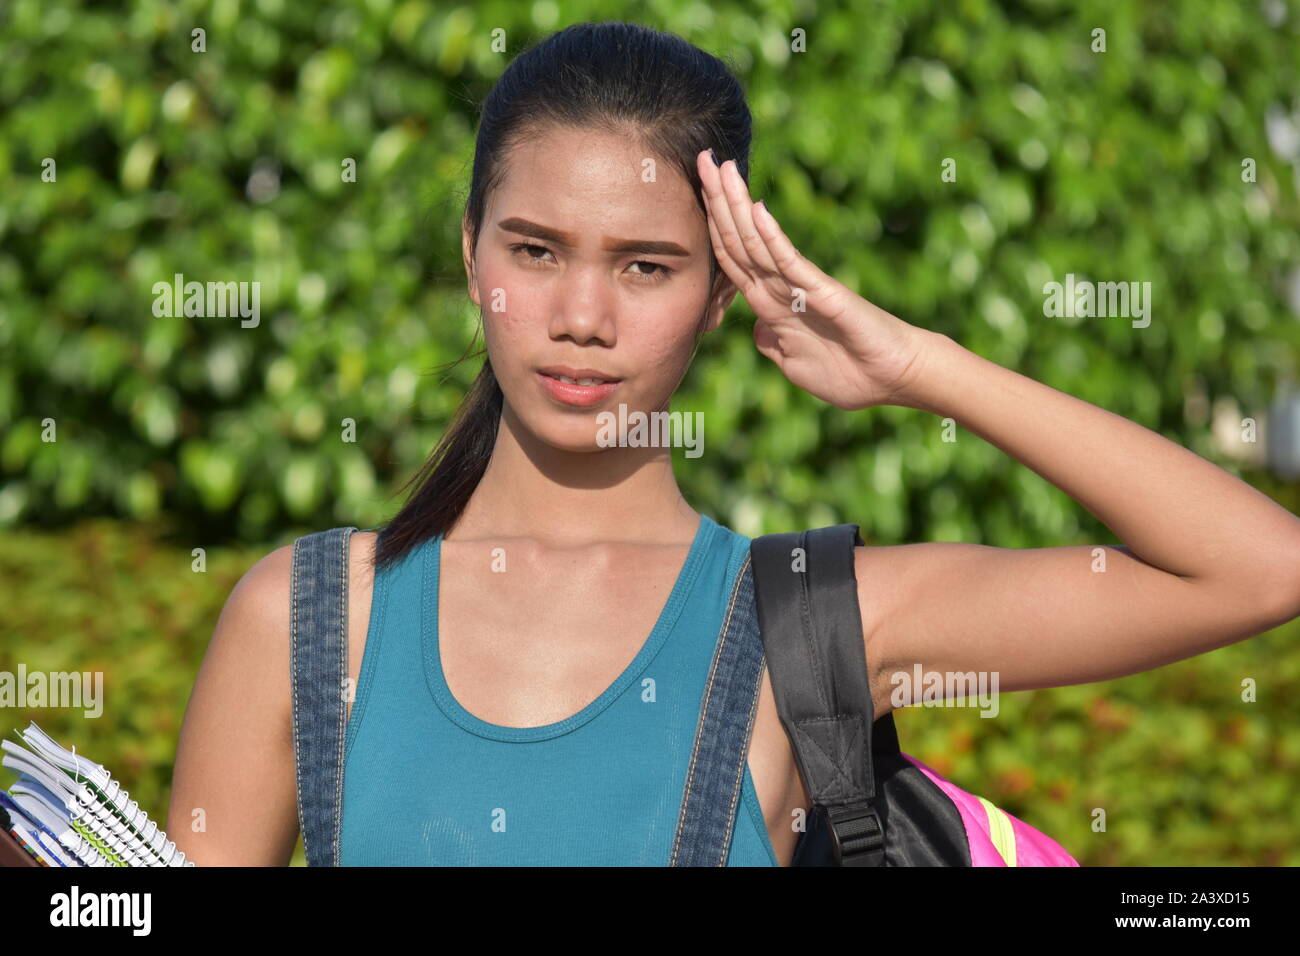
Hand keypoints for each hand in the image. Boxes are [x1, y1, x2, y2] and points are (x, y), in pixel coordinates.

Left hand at [697, 149, 933, 410]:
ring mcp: (801, 286)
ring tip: (720, 167)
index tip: (696, 193)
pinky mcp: (823, 291)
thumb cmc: (849, 375)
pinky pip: (790, 262)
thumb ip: (775, 345)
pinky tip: (756, 209)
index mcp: (771, 306)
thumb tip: (757, 331)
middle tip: (700, 157)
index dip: (713, 226)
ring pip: (758, 241)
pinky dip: (772, 237)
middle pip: (740, 238)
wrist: (892, 379)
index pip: (733, 258)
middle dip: (719, 199)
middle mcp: (781, 289)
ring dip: (737, 205)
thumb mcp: (796, 365)